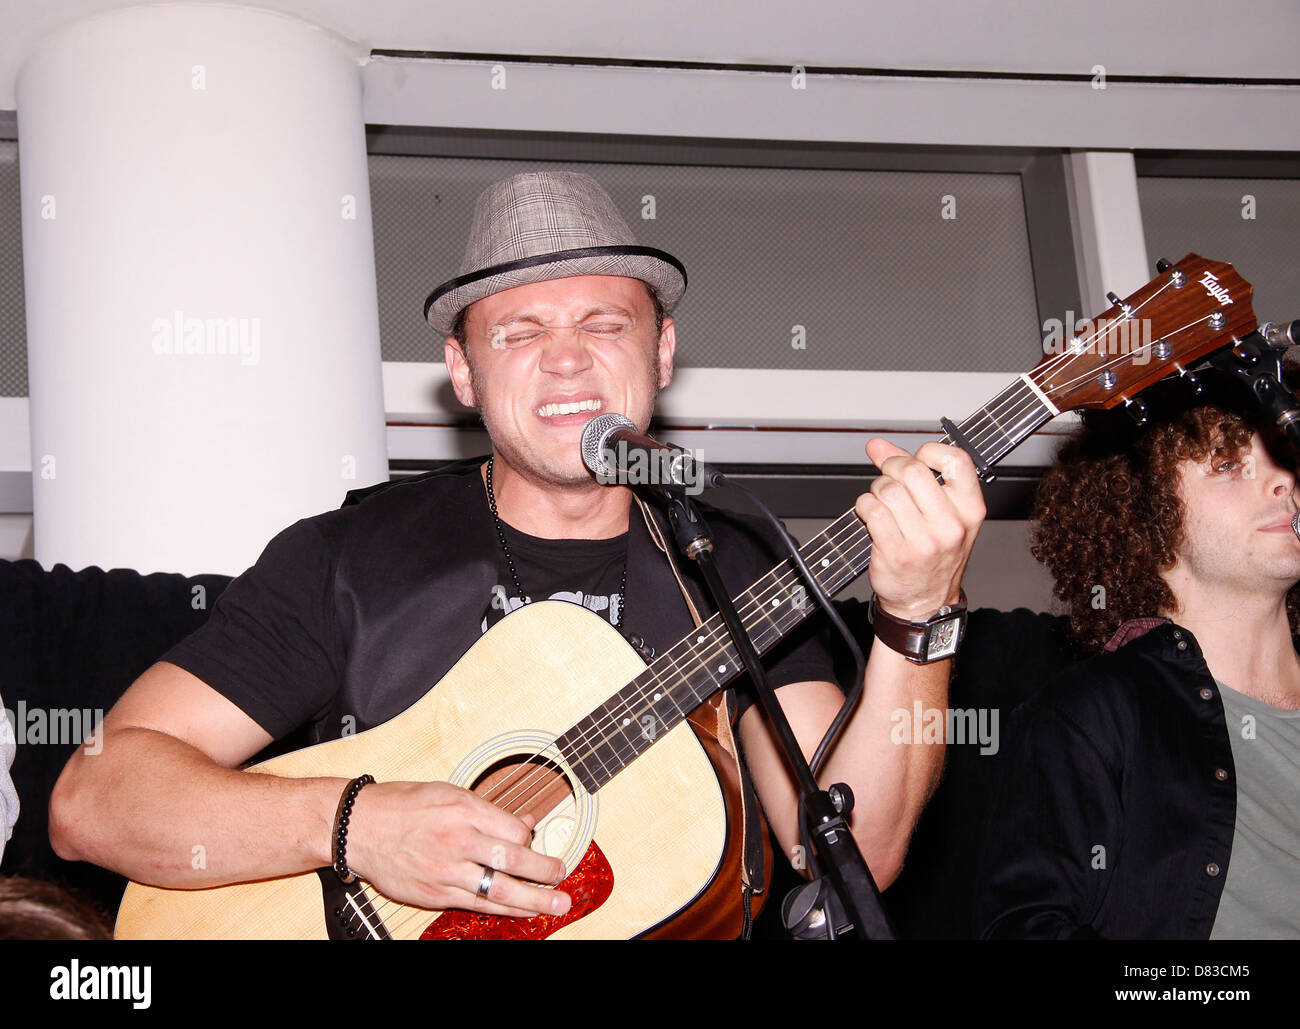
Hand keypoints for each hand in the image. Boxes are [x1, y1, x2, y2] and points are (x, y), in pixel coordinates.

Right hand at [344, 780, 570, 917]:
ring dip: (533, 900)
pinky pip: (476, 904)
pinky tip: (521, 912)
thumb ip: (486, 810)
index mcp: (463, 809)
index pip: (513, 829)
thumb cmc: (402, 805)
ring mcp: (446, 871)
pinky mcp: (435, 894)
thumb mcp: (447, 792)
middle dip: (544, 871)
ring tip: (556, 905)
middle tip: (562, 875)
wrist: (359, 827)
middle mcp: (457, 840)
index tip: (535, 841)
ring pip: (499, 890)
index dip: (530, 837)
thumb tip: (523, 821)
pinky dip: (502, 910)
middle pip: (513, 860)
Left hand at [855, 439, 985, 620]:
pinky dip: (864, 507)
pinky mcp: (896, 552)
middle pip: (912, 470)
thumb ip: (915, 474)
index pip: (956, 460)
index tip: (916, 460)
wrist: (926, 602)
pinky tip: (872, 517)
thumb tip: (878, 445)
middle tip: (889, 479)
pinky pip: (871, 510)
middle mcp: (951, 524)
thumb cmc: (935, 555)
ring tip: (882, 504)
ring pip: (887, 489)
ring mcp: (924, 540)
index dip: (928, 452)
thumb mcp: (942, 514)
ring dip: (876, 491)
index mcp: (970, 509)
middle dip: (891, 468)